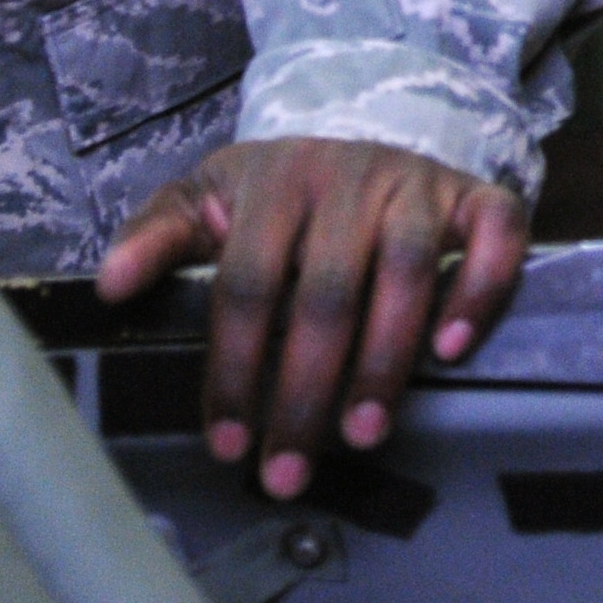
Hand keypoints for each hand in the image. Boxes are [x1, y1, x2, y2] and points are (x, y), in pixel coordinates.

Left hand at [95, 136, 526, 499]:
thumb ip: (155, 236)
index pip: (245, 285)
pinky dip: (479, 289)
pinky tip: (451, 349)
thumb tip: (108, 286)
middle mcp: (347, 175)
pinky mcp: (472, 193)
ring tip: (362, 433)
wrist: (360, 131)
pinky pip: (494, 232)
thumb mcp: (205, 199)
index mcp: (272, 180)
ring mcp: (416, 182)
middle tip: (290, 470)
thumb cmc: (275, 191)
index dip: (234, 369)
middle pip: (324, 292)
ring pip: (407, 269)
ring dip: (385, 360)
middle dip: (303, 391)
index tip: (228, 444)